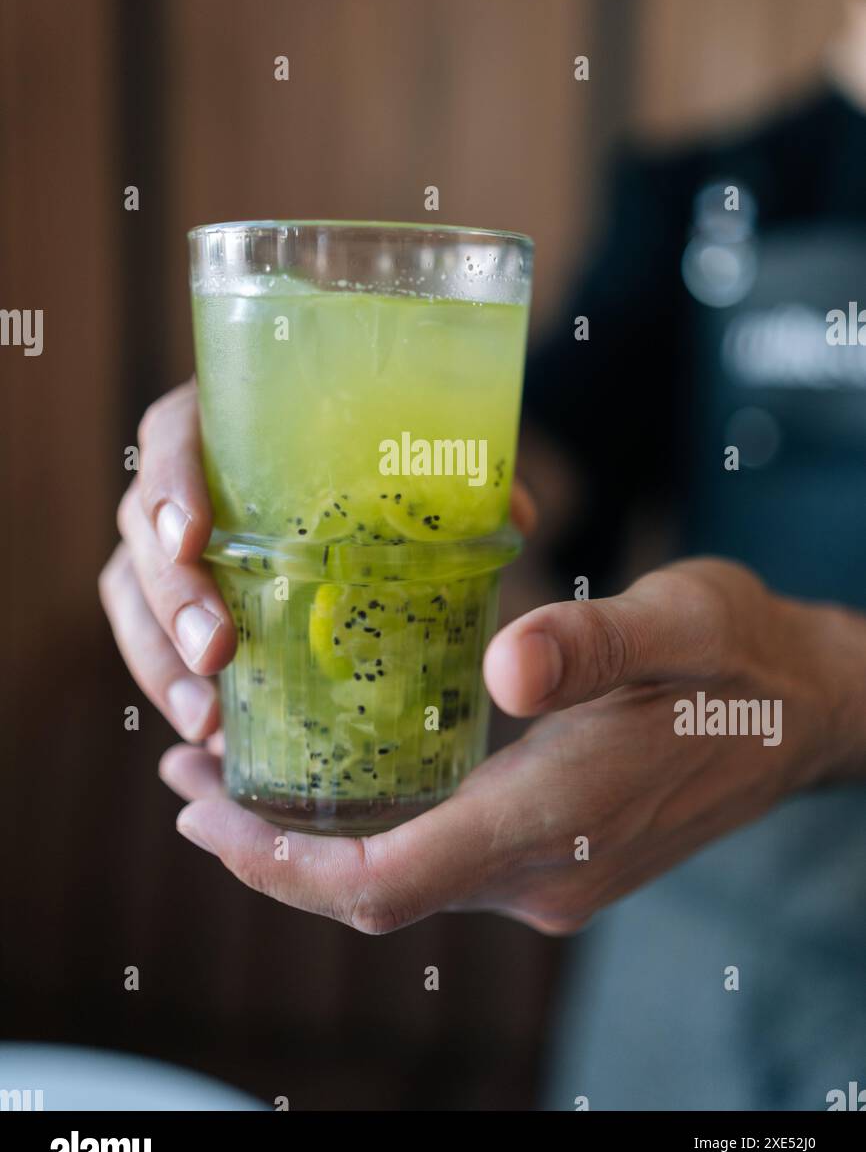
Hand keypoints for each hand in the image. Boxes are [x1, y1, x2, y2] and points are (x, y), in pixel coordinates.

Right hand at [98, 379, 536, 741]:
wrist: (383, 489)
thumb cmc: (394, 460)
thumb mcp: (429, 460)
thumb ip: (467, 480)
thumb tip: (516, 515)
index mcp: (239, 420)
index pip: (176, 431)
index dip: (170, 479)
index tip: (192, 534)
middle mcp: (197, 476)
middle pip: (142, 522)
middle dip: (169, 594)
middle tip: (217, 652)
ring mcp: (182, 540)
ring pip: (133, 590)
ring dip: (158, 657)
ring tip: (207, 720)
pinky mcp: (188, 597)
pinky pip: (152, 639)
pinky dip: (171, 685)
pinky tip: (208, 732)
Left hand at [157, 556, 865, 933]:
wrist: (806, 714)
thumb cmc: (741, 658)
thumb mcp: (680, 620)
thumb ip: (594, 645)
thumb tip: (505, 666)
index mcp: (560, 818)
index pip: (389, 879)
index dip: (282, 862)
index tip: (204, 813)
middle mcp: (543, 874)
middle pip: (373, 895)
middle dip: (268, 853)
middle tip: (186, 786)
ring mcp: (550, 878)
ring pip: (399, 886)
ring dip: (308, 844)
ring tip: (229, 779)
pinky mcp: (555, 860)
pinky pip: (435, 867)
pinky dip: (365, 834)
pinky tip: (333, 780)